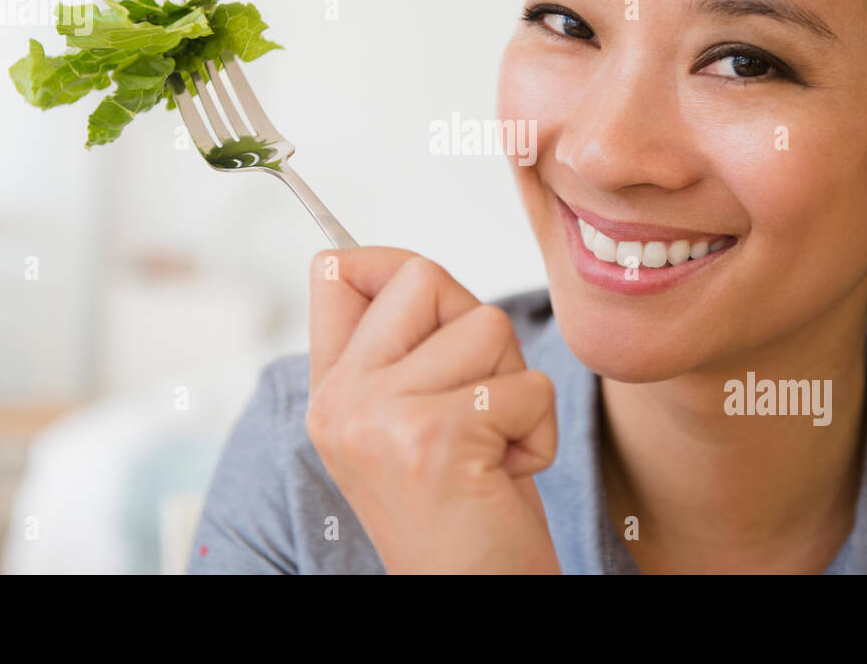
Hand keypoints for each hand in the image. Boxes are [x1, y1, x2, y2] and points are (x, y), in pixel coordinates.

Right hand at [305, 247, 561, 573]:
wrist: (469, 602)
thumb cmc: (461, 515)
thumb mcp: (406, 426)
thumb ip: (399, 352)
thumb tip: (410, 269)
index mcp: (329, 392)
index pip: (334, 271)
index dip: (391, 264)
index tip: (432, 308)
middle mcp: (340, 401)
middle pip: (423, 276)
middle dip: (476, 326)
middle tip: (478, 399)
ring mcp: (381, 416)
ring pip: (487, 325)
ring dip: (515, 386)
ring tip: (492, 445)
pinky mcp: (436, 437)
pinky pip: (528, 384)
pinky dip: (538, 432)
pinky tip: (504, 474)